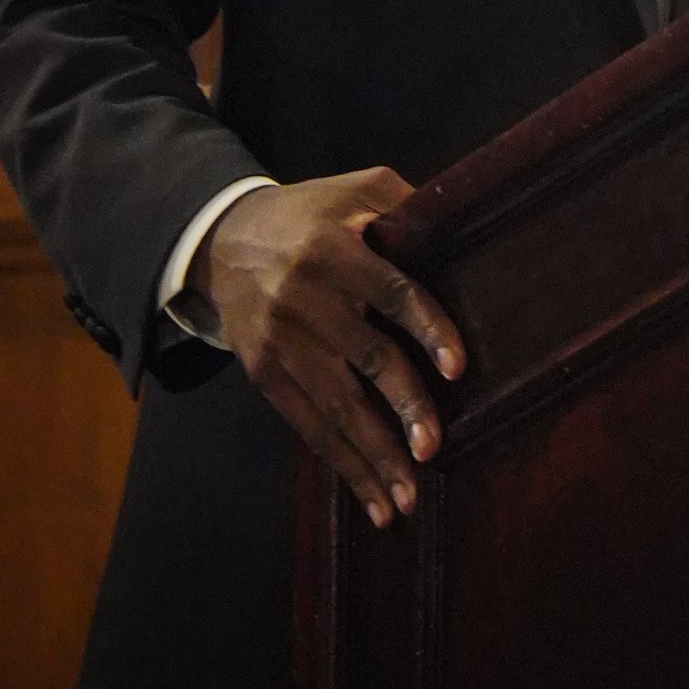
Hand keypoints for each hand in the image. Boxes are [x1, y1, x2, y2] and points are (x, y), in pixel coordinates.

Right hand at [191, 169, 467, 529]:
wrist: (223, 237)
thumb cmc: (311, 213)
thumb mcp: (356, 189)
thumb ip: (406, 207)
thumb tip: (465, 231)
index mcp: (334, 247)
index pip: (392, 291)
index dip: (427, 329)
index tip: (457, 369)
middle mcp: (304, 297)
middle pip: (365, 358)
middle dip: (402, 407)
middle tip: (435, 448)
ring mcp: (279, 340)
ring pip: (334, 406)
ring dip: (373, 455)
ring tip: (408, 497)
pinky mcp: (262, 372)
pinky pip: (307, 425)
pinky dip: (341, 464)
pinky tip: (371, 498)